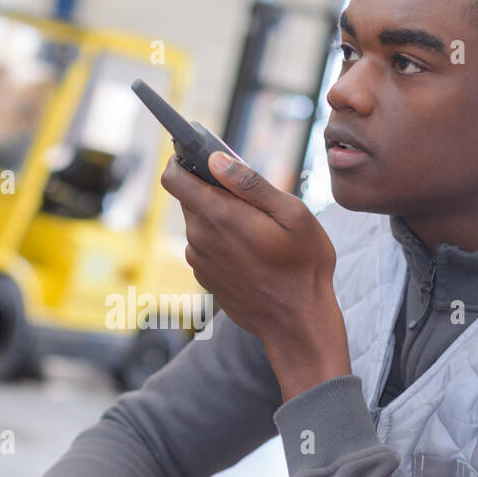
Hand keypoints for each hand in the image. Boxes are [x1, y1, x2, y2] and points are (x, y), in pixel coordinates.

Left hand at [161, 151, 350, 399]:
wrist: (297, 322)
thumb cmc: (304, 265)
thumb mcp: (292, 214)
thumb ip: (250, 184)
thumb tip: (216, 160)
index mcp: (219, 216)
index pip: (173, 178)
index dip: (180, 160)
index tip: (198, 153)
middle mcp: (200, 237)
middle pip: (189, 197)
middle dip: (211, 188)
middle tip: (248, 197)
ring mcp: (199, 259)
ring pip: (199, 221)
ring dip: (219, 216)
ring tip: (256, 229)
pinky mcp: (204, 276)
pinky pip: (205, 244)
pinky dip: (221, 240)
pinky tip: (251, 251)